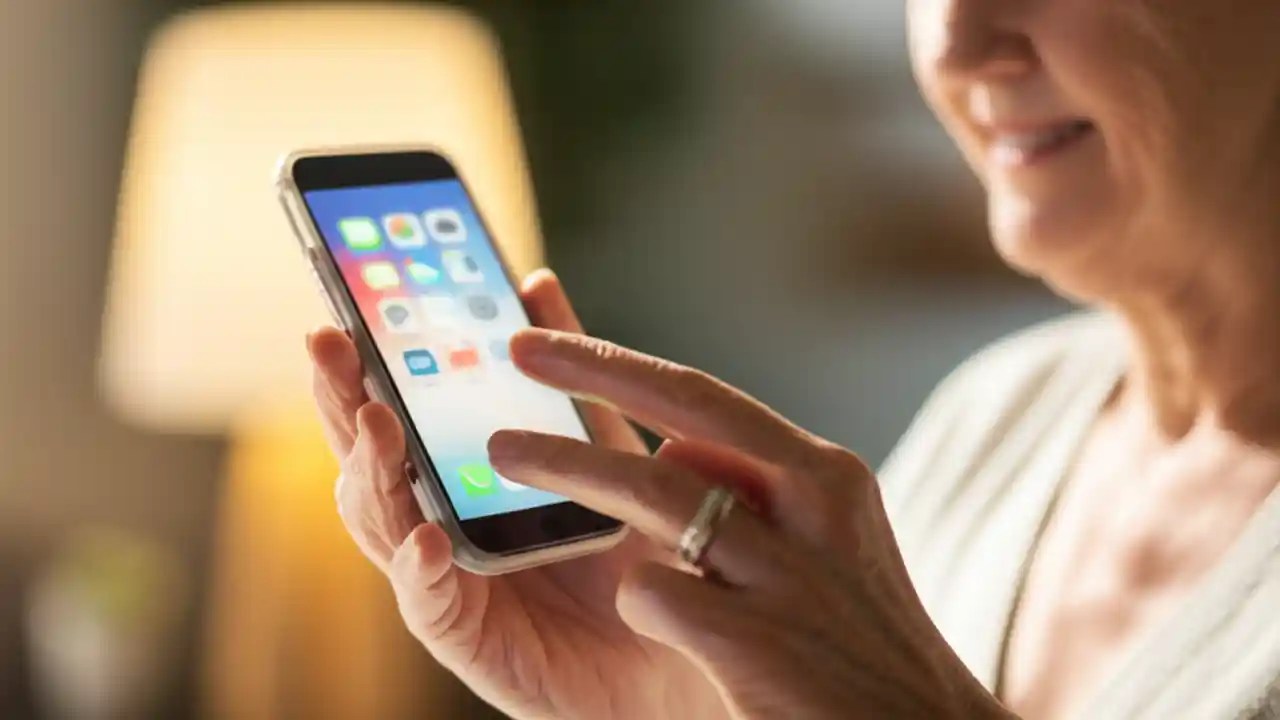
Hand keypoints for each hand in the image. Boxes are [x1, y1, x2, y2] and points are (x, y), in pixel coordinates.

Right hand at [307, 270, 727, 719]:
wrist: (674, 640)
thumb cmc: (625, 543)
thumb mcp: (598, 440)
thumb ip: (563, 369)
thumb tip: (533, 282)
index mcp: (451, 474)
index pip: (387, 410)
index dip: (359, 365)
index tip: (344, 306)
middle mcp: (431, 520)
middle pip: (367, 458)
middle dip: (343, 398)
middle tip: (331, 341)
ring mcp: (440, 578)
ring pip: (382, 522)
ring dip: (374, 471)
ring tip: (379, 421)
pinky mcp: (464, 635)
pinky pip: (429, 601)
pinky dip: (421, 568)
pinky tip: (429, 538)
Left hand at [485, 329, 1015, 719]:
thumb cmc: (861, 647)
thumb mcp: (830, 548)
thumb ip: (759, 495)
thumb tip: (677, 448)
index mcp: (824, 476)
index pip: (707, 397)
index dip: (625, 361)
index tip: (555, 333)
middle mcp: (815, 504)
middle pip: (682, 410)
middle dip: (592, 368)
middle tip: (520, 347)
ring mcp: (788, 570)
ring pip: (653, 487)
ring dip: (570, 466)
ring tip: (502, 456)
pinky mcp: (759, 641)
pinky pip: (654, 593)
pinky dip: (639, 602)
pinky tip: (663, 631)